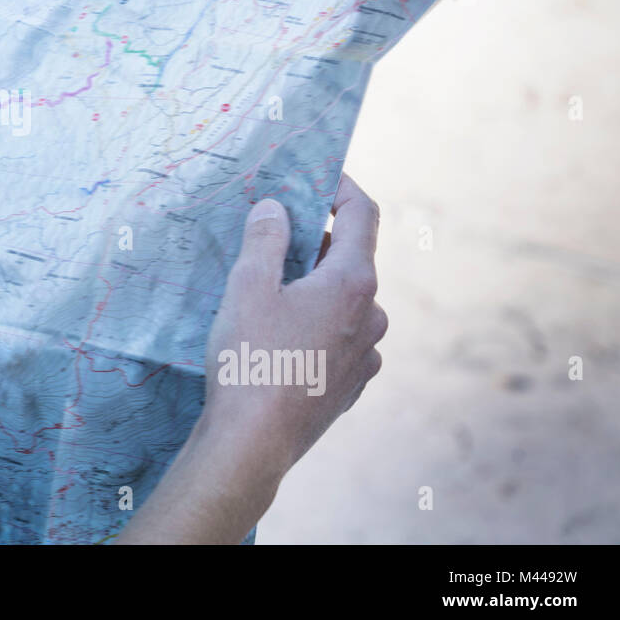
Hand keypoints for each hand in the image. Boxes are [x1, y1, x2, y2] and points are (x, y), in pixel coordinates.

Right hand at [117, 173, 384, 543]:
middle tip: (271, 240)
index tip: (315, 176)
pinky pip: (339, 341)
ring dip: (314, 290)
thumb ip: (265, 238)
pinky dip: (315, 328)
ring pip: (344, 304)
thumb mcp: (247, 286)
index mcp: (352, 282)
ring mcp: (366, 354)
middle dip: (315, 244)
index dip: (341, 187)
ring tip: (268, 297)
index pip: (362, 214)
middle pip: (350, 259)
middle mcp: (371, 315)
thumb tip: (276, 207)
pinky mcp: (352, 386)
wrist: (253, 444)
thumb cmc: (250, 360)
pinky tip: (278, 341)